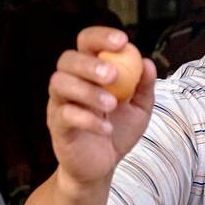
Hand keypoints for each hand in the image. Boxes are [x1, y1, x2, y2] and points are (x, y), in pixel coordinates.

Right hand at [47, 26, 155, 189]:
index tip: (123, 42)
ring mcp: (59, 104)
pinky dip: (87, 119)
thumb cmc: (118, 132)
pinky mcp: (56, 127)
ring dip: (87, 91)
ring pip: (60, 84)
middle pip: (67, 59)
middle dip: (89, 63)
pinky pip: (64, 115)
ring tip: (112, 105)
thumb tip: (147, 63)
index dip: (101, 37)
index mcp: (88, 72)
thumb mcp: (139, 110)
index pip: (86, 43)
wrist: (101, 167)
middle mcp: (69, 82)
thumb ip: (144, 87)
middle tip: (113, 75)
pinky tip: (107, 128)